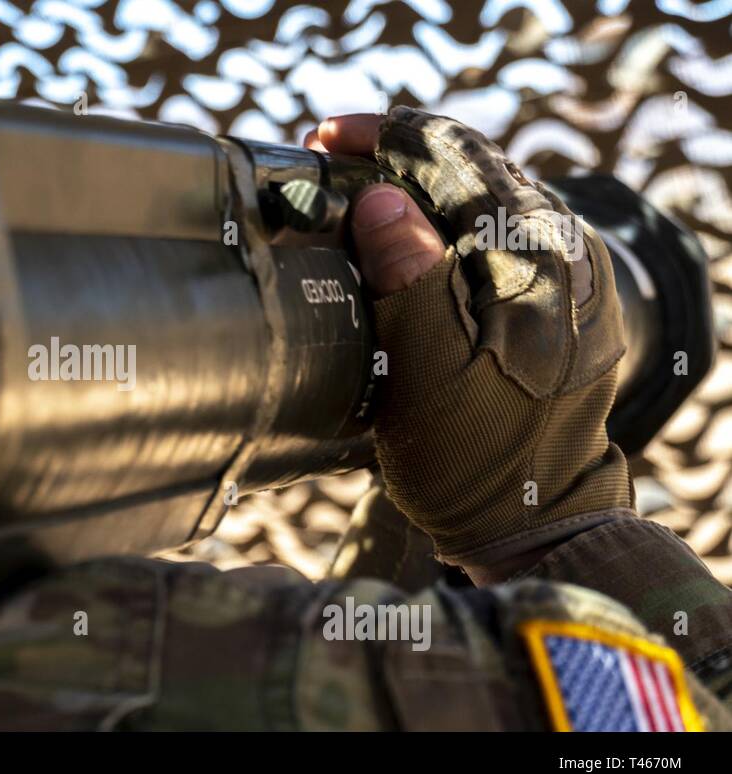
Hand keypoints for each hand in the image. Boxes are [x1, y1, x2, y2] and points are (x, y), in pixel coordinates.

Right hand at [304, 109, 631, 580]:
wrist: (534, 522)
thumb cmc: (474, 459)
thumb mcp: (426, 374)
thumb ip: (408, 280)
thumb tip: (381, 199)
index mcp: (535, 259)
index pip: (458, 156)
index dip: (383, 136)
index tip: (321, 138)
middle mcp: (563, 252)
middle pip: (473, 166)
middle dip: (395, 154)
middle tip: (326, 160)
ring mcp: (566, 274)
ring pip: (483, 194)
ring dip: (417, 184)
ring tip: (354, 192)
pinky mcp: (555, 299)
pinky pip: (494, 231)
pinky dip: (441, 220)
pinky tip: (403, 237)